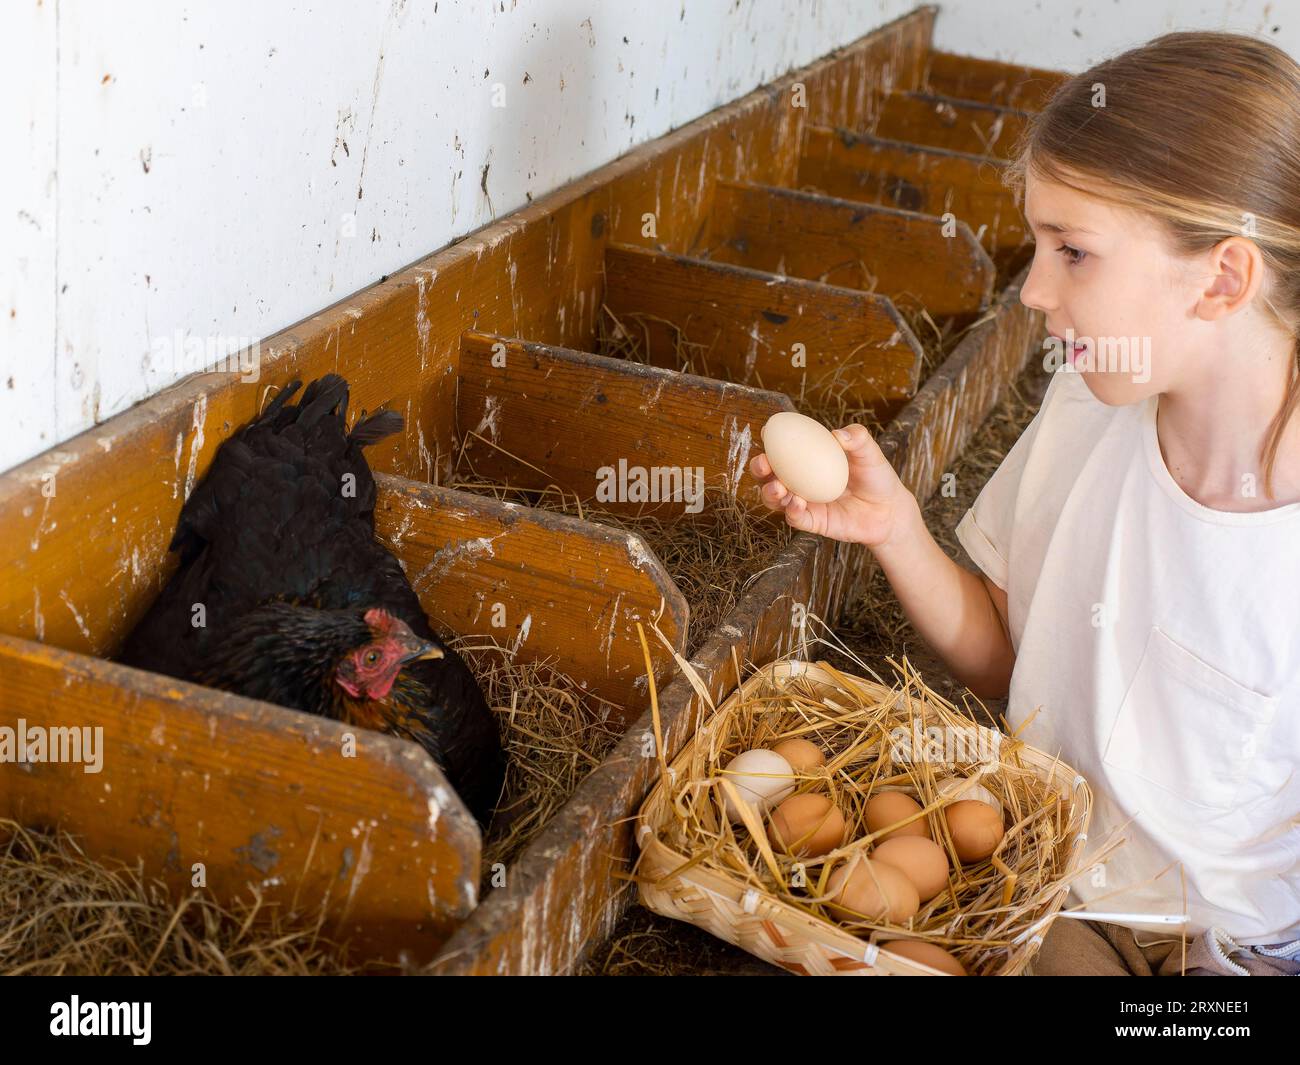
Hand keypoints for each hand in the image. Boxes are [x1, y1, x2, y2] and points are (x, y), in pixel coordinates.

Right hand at [749, 423, 914, 548]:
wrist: (889, 510)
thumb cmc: (876, 476)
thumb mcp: (870, 453)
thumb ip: (857, 438)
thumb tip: (838, 435)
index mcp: (809, 458)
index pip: (783, 447)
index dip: (771, 439)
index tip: (768, 432)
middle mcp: (800, 480)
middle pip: (769, 474)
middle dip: (759, 468)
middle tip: (762, 464)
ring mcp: (804, 502)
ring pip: (775, 499)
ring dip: (770, 493)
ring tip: (778, 489)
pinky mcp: (812, 522)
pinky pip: (795, 518)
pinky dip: (791, 511)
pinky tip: (797, 503)